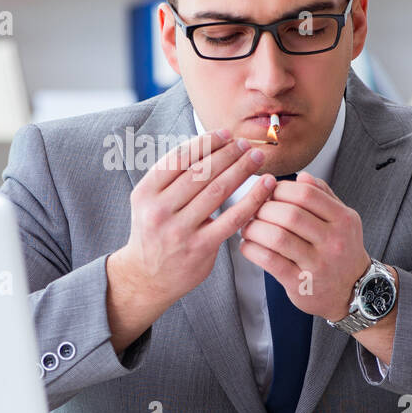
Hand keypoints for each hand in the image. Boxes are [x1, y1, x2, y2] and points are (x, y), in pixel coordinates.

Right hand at [112, 130, 274, 311]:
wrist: (146, 278)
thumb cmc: (154, 233)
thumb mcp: (149, 202)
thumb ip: (170, 178)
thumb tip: (206, 146)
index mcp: (145, 193)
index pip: (179, 158)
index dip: (205, 142)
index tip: (225, 134)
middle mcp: (159, 210)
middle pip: (200, 172)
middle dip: (227, 153)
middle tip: (245, 143)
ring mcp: (180, 230)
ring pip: (217, 191)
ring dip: (241, 169)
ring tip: (256, 157)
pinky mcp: (200, 247)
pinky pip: (232, 219)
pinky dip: (252, 199)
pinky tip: (266, 185)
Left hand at [239, 171, 371, 321]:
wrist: (354, 291)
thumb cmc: (342, 251)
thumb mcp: (342, 220)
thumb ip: (323, 196)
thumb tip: (301, 177)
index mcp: (343, 220)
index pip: (306, 194)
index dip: (281, 189)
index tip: (269, 192)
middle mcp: (333, 241)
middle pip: (290, 215)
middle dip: (264, 209)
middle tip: (253, 210)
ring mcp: (318, 264)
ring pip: (277, 238)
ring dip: (254, 228)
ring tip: (247, 226)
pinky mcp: (301, 284)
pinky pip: (270, 261)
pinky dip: (252, 250)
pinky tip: (248, 245)